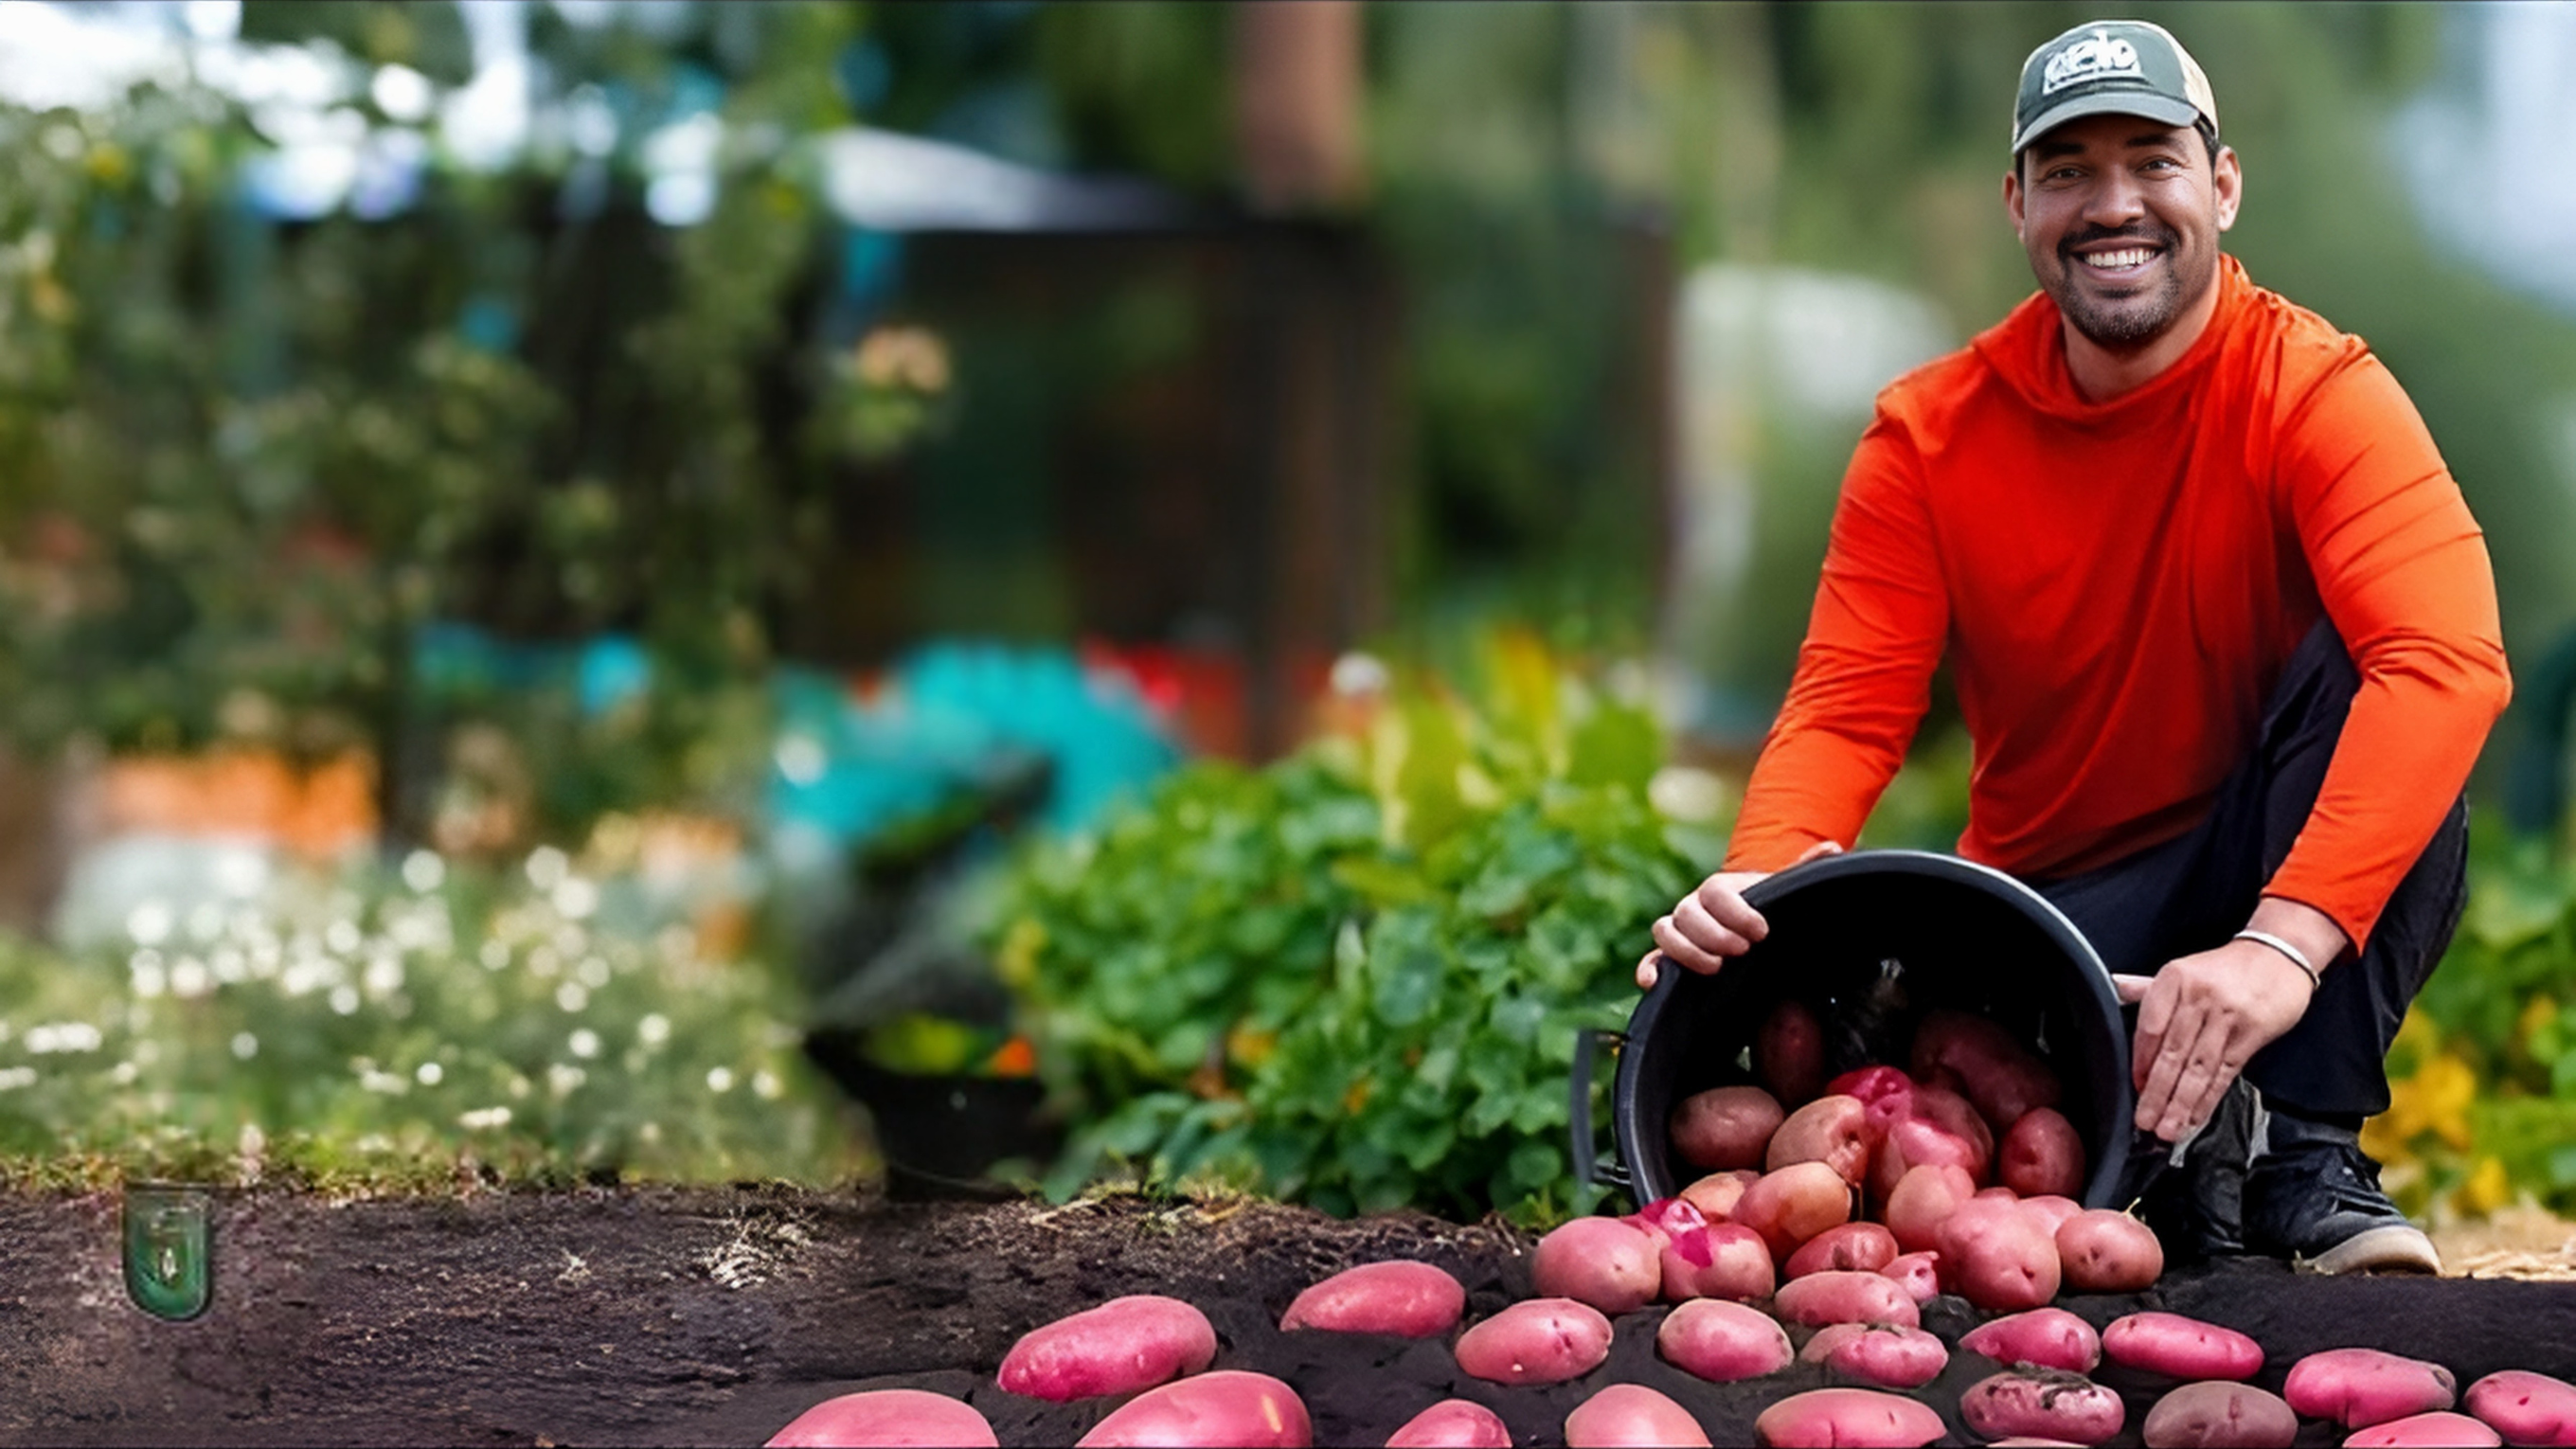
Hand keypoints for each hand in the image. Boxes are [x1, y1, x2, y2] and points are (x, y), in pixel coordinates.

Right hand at [1636, 840, 1842, 989]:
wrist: (1754, 933)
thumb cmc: (1770, 911)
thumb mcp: (1787, 893)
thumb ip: (1805, 871)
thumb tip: (1834, 848)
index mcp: (1721, 889)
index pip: (1715, 891)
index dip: (1735, 911)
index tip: (1762, 931)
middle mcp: (1695, 907)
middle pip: (1687, 912)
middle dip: (1713, 933)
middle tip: (1743, 950)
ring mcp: (1681, 933)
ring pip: (1665, 932)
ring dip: (1685, 950)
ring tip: (1716, 968)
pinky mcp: (1673, 959)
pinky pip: (1652, 960)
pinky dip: (1650, 969)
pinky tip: (1655, 983)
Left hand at [2117, 899, 2341, 1140]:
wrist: (2278, 955)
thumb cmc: (2225, 968)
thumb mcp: (2183, 970)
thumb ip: (2147, 988)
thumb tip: (2112, 988)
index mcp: (2174, 980)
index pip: (2150, 1027)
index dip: (2141, 1062)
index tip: (2135, 1088)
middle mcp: (2198, 998)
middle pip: (2173, 1053)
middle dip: (2157, 1093)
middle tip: (2145, 1121)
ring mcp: (2226, 1017)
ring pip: (2198, 1068)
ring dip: (2181, 1104)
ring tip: (2168, 1129)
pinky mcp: (2251, 1035)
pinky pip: (2225, 1073)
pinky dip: (2208, 1099)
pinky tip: (2195, 1118)